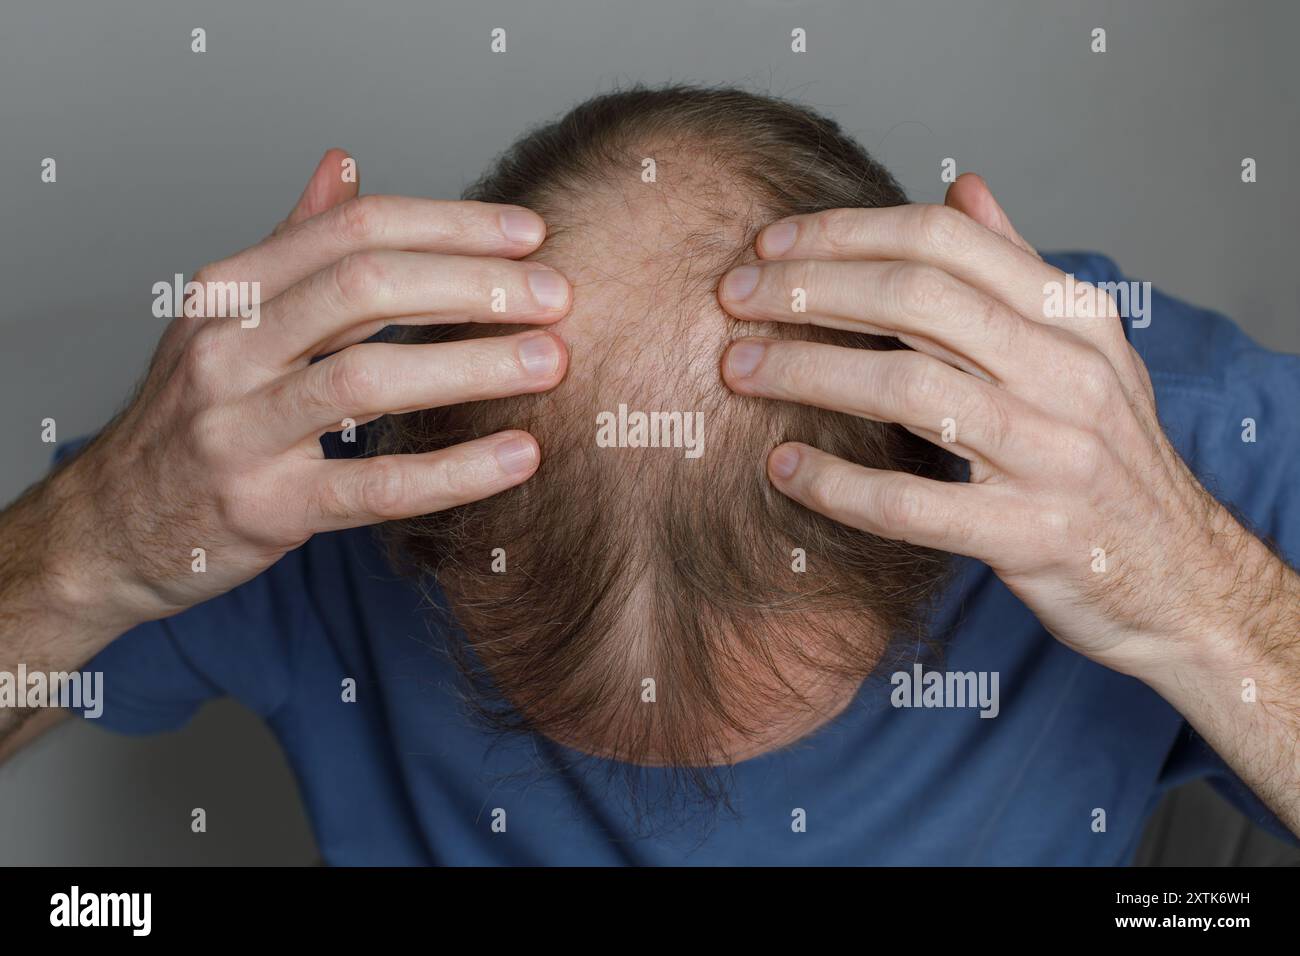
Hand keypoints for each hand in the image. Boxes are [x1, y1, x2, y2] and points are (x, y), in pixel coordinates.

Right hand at [47, 149, 570, 626]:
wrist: (111, 528)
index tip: (532, 234)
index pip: (356, 229)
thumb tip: (345, 162)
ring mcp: (240, 428)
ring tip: (552, 361)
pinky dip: (454, 471)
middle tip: (559, 297)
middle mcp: (228, 347)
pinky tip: (519, 456)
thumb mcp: (226, 317)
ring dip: (472, 364)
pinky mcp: (265, 507)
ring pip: (369, 378)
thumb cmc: (192, 415)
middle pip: (366, 286)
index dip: (453, 224)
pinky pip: (374, 486)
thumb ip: (293, 242)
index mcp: (230, 290)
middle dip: (474, 284)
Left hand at [716, 174, 1285, 681]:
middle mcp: (1067, 374)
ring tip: (738, 369)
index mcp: (1073, 319)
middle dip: (810, 288)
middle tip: (731, 298)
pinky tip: (784, 468)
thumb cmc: (1110, 460)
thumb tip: (963, 186)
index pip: (945, 242)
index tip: (771, 245)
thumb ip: (1019, 268)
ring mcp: (1053, 454)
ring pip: (910, 388)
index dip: (847, 233)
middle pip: (917, 298)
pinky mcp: (1032, 534)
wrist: (1183, 582)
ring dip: (809, 370)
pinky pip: (916, 504)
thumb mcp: (1086, 351)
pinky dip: (840, 485)